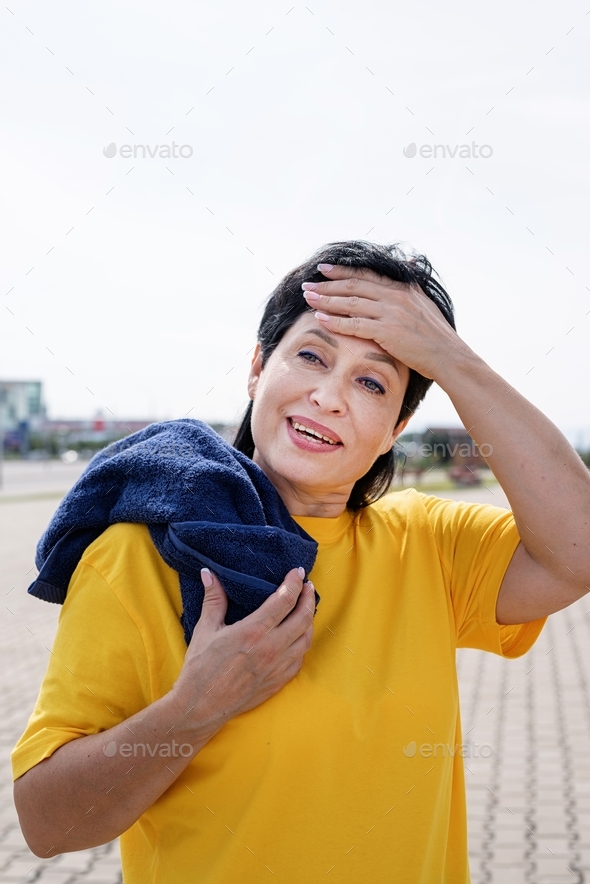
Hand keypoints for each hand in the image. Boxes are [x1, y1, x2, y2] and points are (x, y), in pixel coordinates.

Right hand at [171, 567, 314, 732]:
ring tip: (305, 608)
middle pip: (303, 617)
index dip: (294, 583)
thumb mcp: (205, 629)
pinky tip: (298, 637)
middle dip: (308, 598)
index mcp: (254, 631)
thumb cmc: (200, 668)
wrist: (201, 707)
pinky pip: (300, 659)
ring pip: (306, 638)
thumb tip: (209, 574)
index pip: (285, 600)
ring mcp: (278, 667)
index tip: (298, 572)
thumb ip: (213, 600)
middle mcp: (271, 648)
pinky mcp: (278, 682)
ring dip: (309, 620)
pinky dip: (303, 643)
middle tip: (307, 586)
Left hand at [301, 264, 464, 379]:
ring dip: (326, 300)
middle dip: (327, 285)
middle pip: (353, 286)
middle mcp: (395, 297)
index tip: (324, 269)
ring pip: (351, 303)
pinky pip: (355, 324)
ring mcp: (391, 313)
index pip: (366, 275)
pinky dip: (336, 321)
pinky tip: (320, 318)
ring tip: (308, 298)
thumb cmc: (436, 334)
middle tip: (307, 285)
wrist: (449, 356)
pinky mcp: (387, 332)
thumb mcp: (425, 301)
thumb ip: (412, 283)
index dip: (342, 271)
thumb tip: (409, 261)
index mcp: (402, 288)